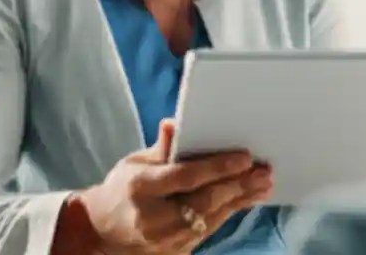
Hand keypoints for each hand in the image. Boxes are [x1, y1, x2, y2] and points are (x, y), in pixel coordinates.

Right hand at [78, 119, 274, 253]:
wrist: (101, 231)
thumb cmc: (123, 188)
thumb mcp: (134, 162)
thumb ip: (161, 148)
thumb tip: (174, 123)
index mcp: (140, 189)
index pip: (184, 177)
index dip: (217, 167)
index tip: (245, 156)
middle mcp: (153, 218)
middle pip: (203, 202)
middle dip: (236, 186)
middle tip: (264, 172)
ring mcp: (164, 241)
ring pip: (210, 219)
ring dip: (239, 201)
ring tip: (263, 184)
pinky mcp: (175, 252)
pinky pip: (207, 230)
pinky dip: (228, 212)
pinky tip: (246, 199)